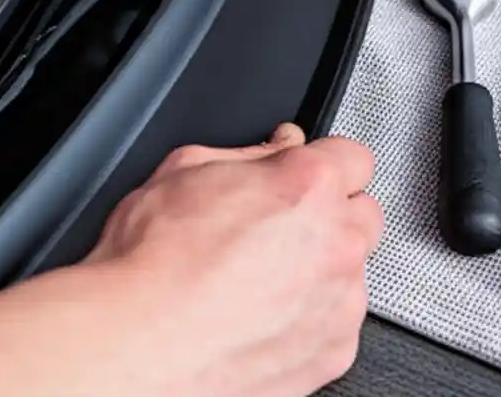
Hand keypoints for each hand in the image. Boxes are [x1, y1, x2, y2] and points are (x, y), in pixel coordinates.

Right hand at [88, 124, 383, 396]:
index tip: (301, 175)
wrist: (136, 341)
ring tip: (260, 281)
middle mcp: (336, 243)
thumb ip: (247, 152)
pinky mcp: (332, 354)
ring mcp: (339, 303)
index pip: (353, 156)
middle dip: (331, 215)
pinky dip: (310, 320)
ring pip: (353, 273)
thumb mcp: (184, 169)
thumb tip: (276, 147)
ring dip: (321, 271)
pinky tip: (262, 317)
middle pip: (364, 214)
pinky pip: (338, 325)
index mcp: (307, 186)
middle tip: (279, 227)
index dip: (322, 163)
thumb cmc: (150, 264)